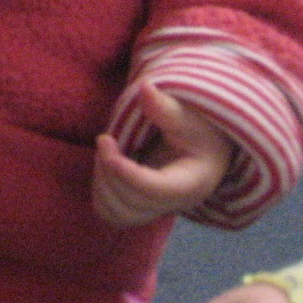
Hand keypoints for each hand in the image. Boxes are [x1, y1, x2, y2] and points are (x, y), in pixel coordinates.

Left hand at [93, 81, 232, 227]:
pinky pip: (112, 215)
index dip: (122, 169)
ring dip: (103, 182)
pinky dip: (101, 195)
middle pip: (132, 202)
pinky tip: (106, 168)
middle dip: (110, 171)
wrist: (201, 142)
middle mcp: (177, 204)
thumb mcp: (187, 114)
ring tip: (107, 153)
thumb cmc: (197, 125)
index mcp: (193, 182)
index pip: (154, 189)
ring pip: (118, 214)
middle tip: (106, 139)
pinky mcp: (142, 210)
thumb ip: (165, 106)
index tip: (104, 139)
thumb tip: (145, 87)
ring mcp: (158, 210)